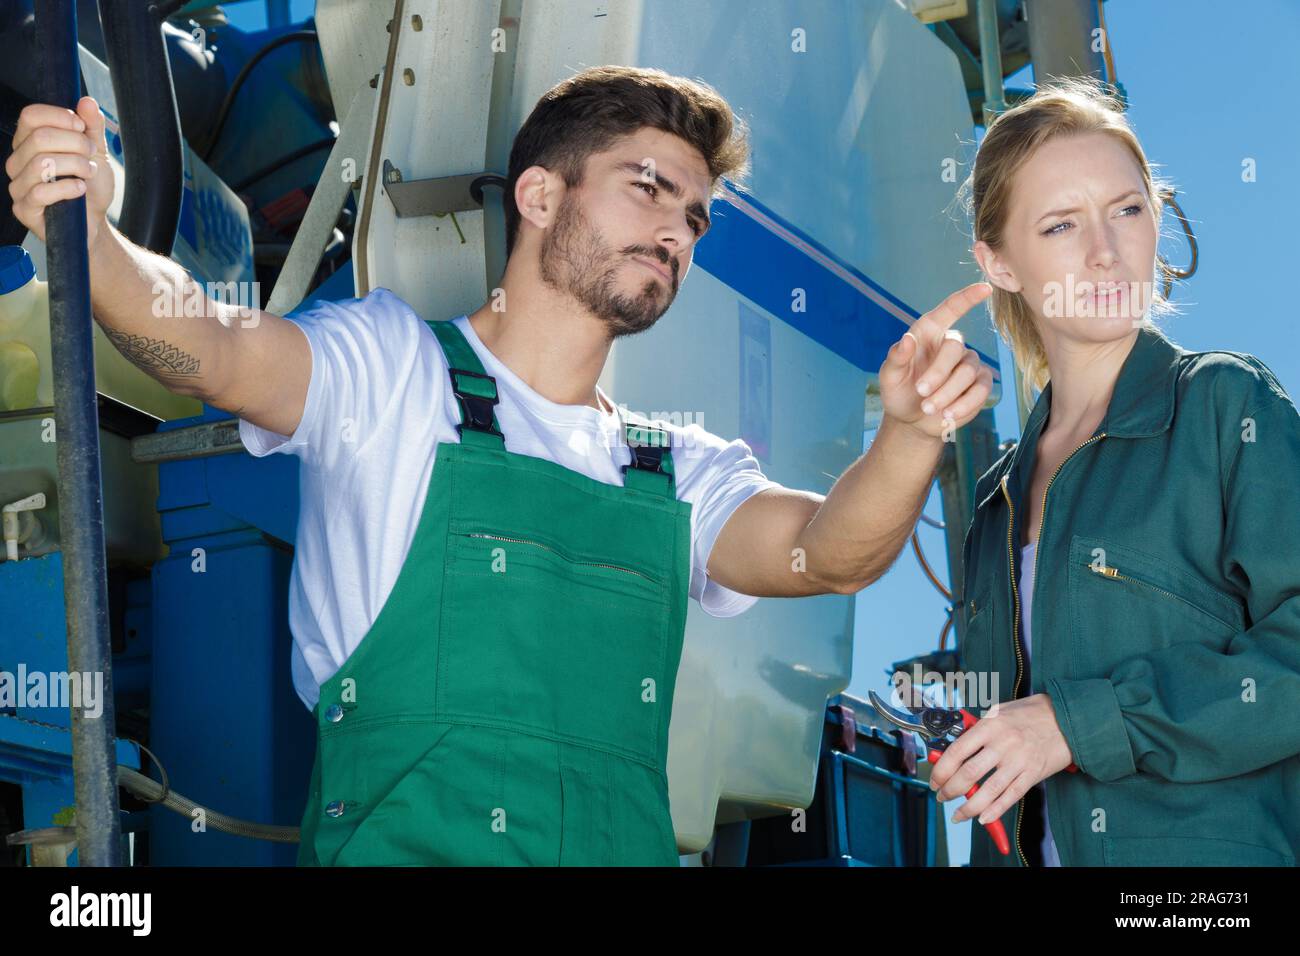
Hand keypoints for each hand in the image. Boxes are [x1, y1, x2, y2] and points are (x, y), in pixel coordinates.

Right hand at [6, 96, 114, 248]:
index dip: (59, 116)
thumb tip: (86, 101)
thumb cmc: (89, 187)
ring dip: (76, 166)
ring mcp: (18, 185)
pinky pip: (41, 191)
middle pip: (40, 137)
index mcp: (29, 143)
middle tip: (90, 155)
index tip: (82, 128)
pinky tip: (80, 189)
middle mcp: (18, 161)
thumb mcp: (95, 153)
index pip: (30, 116)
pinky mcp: (24, 209)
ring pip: (43, 163)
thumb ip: (91, 128)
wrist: (93, 223)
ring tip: (88, 173)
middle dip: (75, 144)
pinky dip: (68, 188)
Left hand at [878, 282, 994, 438]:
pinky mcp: (980, 385)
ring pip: (967, 372)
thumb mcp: (890, 377)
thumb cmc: (899, 392)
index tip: (985, 288)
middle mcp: (951, 345)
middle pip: (955, 348)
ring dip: (946, 394)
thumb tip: (907, 339)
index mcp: (929, 333)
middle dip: (937, 373)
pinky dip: (963, 405)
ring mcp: (968, 364)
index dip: (968, 298)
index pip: (950, 309)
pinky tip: (948, 415)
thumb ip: (896, 357)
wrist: (911, 421)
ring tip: (928, 407)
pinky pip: (980, 391)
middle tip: (920, 392)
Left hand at [929, 693, 1075, 825]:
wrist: (1066, 717)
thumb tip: (954, 747)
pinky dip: (995, 811)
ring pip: (988, 791)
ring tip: (958, 814)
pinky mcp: (1033, 774)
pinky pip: (1011, 796)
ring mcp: (1019, 761)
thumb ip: (977, 729)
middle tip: (942, 796)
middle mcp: (1003, 744)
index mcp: (990, 725)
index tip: (934, 779)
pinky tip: (983, 818)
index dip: (941, 769)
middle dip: (950, 789)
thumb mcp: (998, 711)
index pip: (957, 751)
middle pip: (969, 774)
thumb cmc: (1030, 713)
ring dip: (969, 807)